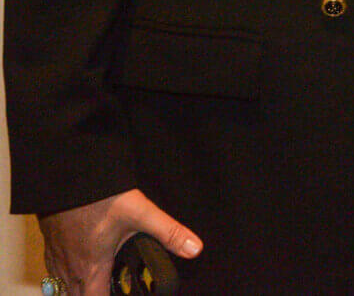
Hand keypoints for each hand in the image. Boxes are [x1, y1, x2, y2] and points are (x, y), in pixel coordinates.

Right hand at [39, 188, 200, 293]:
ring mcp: (56, 256)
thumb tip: (194, 249)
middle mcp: (70, 267)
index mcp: (92, 267)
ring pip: (62, 287)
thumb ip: (167, 232)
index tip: (124, 295)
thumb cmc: (99, 197)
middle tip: (111, 289)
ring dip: (77, 290)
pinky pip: (53, 271)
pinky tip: (79, 265)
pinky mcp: (50, 244)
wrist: (67, 178)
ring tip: (97, 283)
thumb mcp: (140, 213)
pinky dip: (64, 276)